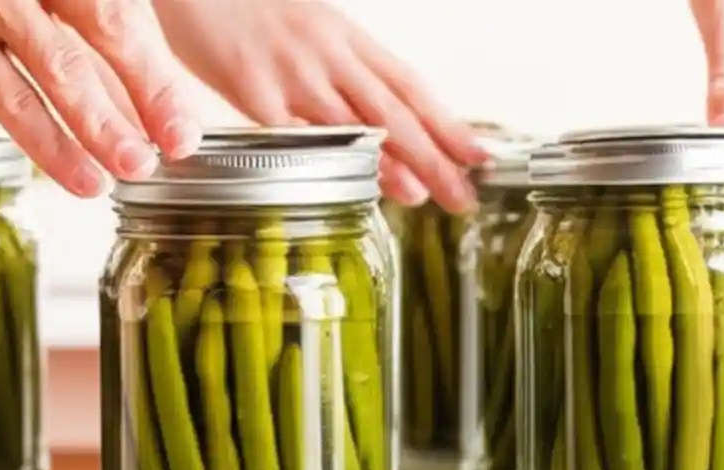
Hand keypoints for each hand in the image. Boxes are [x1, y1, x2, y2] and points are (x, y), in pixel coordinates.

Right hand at [0, 0, 205, 196]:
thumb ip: (100, 31)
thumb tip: (155, 110)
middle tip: (173, 148)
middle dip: (149, 92)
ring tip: (134, 168)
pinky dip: (49, 143)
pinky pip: (7, 97)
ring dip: (101, 125)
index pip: (127, 13)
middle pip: (106, 24)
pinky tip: (80, 178)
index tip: (185, 131)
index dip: (160, 76)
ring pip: (58, 67)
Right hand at [153, 0, 486, 212]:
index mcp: (345, 37)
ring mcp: (291, 72)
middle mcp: (327, 54)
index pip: (409, 85)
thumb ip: (339, 68)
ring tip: (422, 196)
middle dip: (434, 156)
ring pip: (352, 123)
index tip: (478, 156)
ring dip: (390, 163)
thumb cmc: (245, 5)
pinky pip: (291, 132)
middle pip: (393, 110)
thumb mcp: (307, 26)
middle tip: (462, 194)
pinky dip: (322, 159)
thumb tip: (374, 119)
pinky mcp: (250, 88)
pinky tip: (345, 184)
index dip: (447, 123)